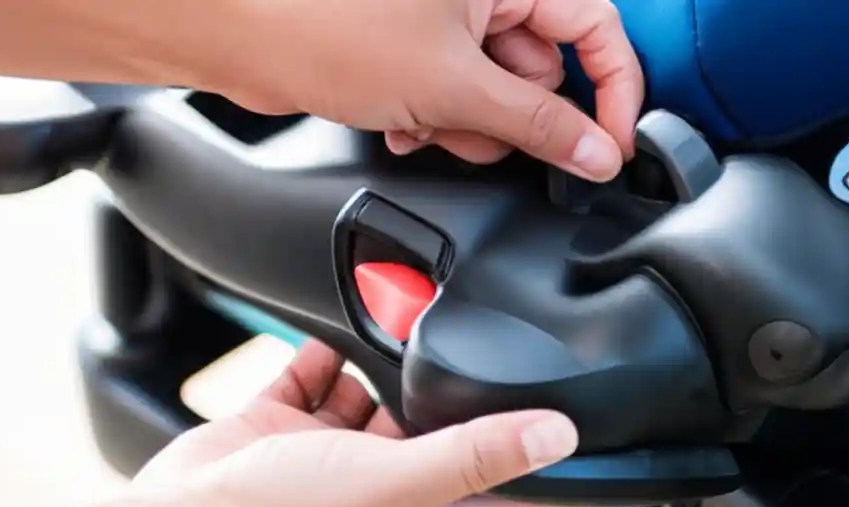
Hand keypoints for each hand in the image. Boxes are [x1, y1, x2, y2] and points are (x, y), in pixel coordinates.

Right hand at [136, 341, 578, 506]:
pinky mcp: (282, 434)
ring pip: (375, 398)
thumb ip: (479, 453)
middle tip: (472, 336)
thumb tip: (558, 437)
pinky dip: (323, 358)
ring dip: (383, 365)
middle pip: (440, 430)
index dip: (544, 460)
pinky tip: (331, 336)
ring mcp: (331, 461)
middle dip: (452, 389)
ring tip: (397, 322)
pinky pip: (314, 382)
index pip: (508, 489)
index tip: (578, 422)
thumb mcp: (403, 482)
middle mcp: (384, 488)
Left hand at [222, 0, 643, 181]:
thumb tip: (597, 150)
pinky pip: (456, 91)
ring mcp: (446, 14)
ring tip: (424, 121)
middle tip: (477, 130)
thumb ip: (539, 124)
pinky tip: (402, 122)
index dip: (613, 94)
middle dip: (513, 117)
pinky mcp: (414, 42)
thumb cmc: (324, 24)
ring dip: (468, 124)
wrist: (236, 30)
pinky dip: (438, 116)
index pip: (597, 30)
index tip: (608, 149)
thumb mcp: (455, 86)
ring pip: (496, 89)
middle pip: (544, 68)